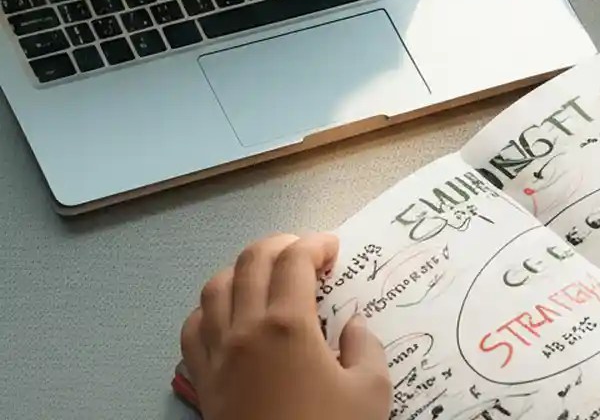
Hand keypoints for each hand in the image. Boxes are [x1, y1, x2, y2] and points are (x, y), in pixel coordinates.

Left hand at [180, 233, 390, 419]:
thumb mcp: (371, 391)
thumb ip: (366, 348)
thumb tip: (353, 326)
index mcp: (288, 325)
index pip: (295, 260)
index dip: (316, 244)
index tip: (334, 248)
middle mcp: (245, 329)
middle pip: (251, 262)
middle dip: (280, 245)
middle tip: (304, 252)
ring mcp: (217, 354)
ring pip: (214, 288)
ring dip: (241, 270)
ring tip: (265, 276)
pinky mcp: (203, 380)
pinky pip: (192, 328)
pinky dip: (209, 308)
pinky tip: (228, 315)